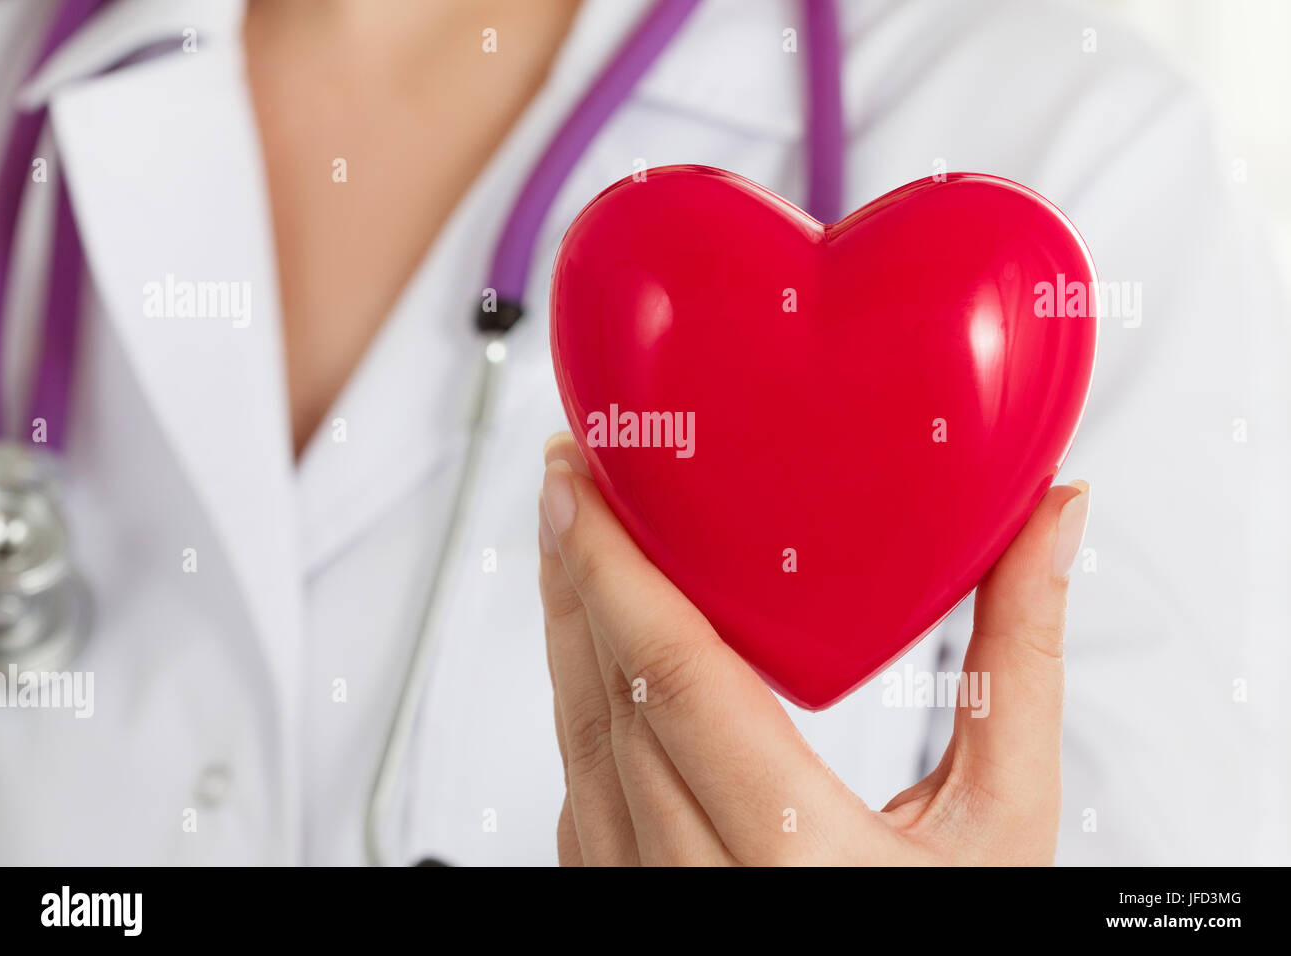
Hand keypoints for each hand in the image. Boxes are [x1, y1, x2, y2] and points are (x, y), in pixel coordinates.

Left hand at [537, 432, 1089, 865]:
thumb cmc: (958, 937)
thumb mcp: (1004, 817)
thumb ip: (1019, 660)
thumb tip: (1051, 525)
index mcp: (792, 853)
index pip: (673, 678)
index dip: (616, 568)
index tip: (588, 484)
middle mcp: (693, 879)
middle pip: (606, 693)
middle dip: (579, 570)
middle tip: (576, 472)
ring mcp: (643, 893)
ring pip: (576, 737)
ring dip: (567, 625)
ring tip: (575, 534)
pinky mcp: (623, 894)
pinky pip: (580, 785)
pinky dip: (580, 697)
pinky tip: (596, 643)